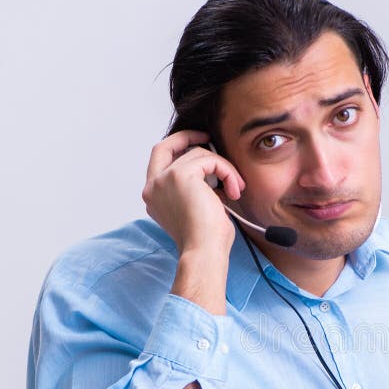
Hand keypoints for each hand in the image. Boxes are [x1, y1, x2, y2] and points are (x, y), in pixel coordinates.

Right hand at [142, 130, 244, 256]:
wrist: (204, 252)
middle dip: (187, 137)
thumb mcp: (196, 209)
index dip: (177, 147)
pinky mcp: (180, 176)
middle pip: (165, 146)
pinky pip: (209, 160)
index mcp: (154, 196)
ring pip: (198, 154)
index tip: (199, 144)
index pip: (159, 160)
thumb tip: (212, 172)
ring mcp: (163, 179)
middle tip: (209, 138)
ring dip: (223, 168)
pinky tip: (235, 191)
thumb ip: (195, 189)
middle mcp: (153, 186)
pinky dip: (227, 171)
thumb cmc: (205, 240)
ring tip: (235, 189)